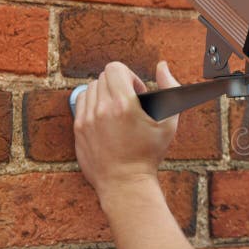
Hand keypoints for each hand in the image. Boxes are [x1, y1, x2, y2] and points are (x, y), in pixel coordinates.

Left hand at [73, 61, 179, 201]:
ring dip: (105, 94)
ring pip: (91, 88)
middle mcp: (101, 109)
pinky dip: (93, 105)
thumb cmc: (150, 154)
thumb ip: (170, 89)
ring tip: (117, 111)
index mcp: (123, 104)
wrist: (125, 182)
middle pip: (103, 77)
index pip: (115, 68)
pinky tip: (105, 118)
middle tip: (130, 102)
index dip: (129, 76)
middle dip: (118, 84)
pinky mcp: (78, 129)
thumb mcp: (169, 122)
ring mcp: (86, 119)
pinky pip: (81, 103)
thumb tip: (162, 66)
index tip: (137, 92)